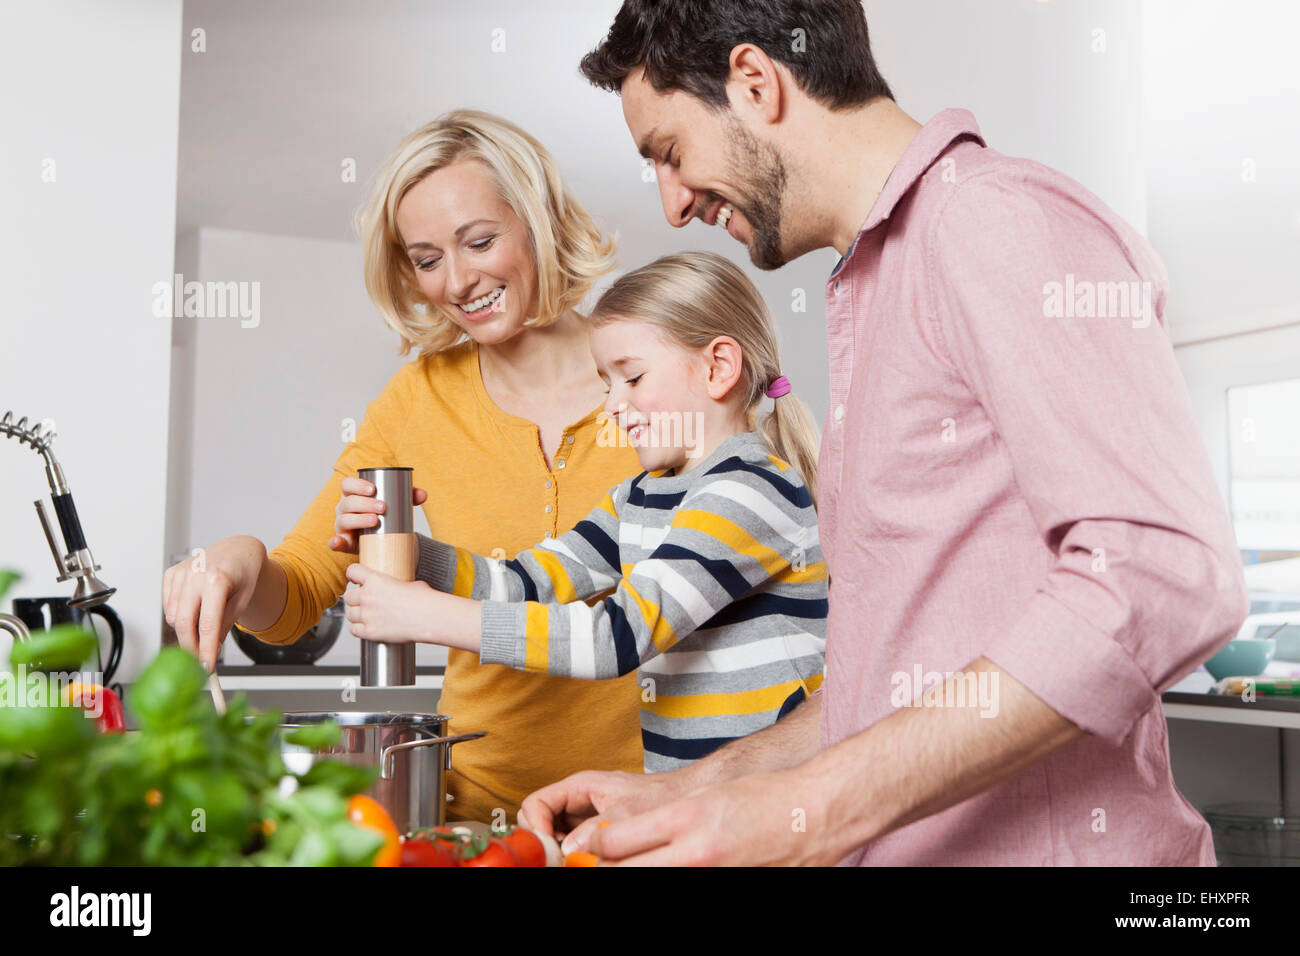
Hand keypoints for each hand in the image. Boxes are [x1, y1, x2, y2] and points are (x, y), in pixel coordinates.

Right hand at [162, 536, 266, 671]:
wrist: (238, 550)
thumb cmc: (243, 573)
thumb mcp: (243, 600)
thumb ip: (225, 624)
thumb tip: (211, 650)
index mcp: (217, 579)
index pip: (208, 623)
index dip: (206, 649)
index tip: (206, 667)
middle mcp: (195, 574)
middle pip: (184, 622)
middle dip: (189, 647)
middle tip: (198, 661)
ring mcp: (180, 572)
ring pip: (172, 616)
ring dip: (184, 631)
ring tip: (202, 630)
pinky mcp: (171, 573)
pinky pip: (167, 605)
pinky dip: (177, 615)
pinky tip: (192, 611)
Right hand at [330, 475, 427, 553]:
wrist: (384, 540)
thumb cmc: (386, 516)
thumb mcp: (397, 505)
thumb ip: (409, 497)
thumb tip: (423, 494)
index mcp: (353, 494)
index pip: (348, 484)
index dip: (357, 485)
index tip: (373, 489)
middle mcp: (344, 508)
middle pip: (348, 502)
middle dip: (364, 503)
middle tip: (382, 507)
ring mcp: (342, 525)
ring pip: (344, 520)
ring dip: (358, 519)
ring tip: (375, 521)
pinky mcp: (344, 542)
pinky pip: (335, 542)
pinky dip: (335, 542)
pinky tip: (338, 542)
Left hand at [342, 563, 436, 642]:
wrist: (430, 617)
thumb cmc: (424, 600)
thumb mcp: (409, 583)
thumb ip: (394, 584)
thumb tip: (397, 587)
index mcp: (376, 580)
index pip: (352, 571)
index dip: (353, 574)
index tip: (355, 578)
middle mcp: (367, 596)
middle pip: (348, 595)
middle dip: (355, 598)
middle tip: (364, 600)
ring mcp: (367, 615)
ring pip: (349, 613)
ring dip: (356, 614)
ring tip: (366, 615)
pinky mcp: (370, 632)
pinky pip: (353, 630)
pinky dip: (358, 628)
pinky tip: (367, 626)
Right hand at [517, 767, 701, 853]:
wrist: (683, 797)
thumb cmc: (659, 795)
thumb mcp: (625, 812)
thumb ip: (595, 830)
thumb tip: (568, 851)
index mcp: (579, 786)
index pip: (536, 802)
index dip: (535, 826)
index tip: (548, 847)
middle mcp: (577, 800)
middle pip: (539, 819)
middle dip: (542, 840)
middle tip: (556, 859)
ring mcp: (584, 815)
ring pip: (553, 833)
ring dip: (555, 849)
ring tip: (570, 860)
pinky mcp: (594, 830)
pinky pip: (570, 843)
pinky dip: (570, 854)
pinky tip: (583, 860)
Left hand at [585, 769, 846, 865]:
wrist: (816, 813)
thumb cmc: (764, 798)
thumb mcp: (703, 797)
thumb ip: (659, 820)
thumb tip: (617, 841)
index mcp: (686, 818)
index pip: (616, 842)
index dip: (592, 850)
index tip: (586, 851)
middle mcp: (696, 852)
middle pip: (627, 872)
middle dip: (608, 870)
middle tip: (601, 867)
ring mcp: (713, 876)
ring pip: (653, 883)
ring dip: (639, 875)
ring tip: (641, 865)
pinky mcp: (728, 888)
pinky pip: (687, 890)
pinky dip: (674, 881)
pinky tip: (678, 870)